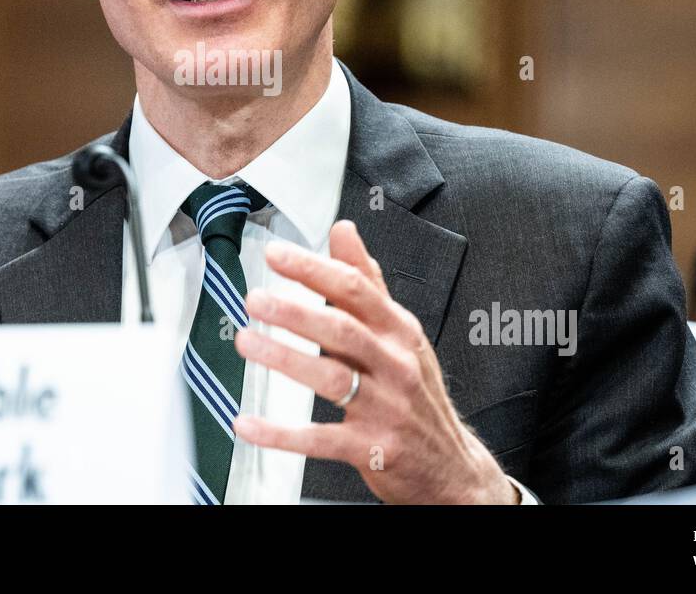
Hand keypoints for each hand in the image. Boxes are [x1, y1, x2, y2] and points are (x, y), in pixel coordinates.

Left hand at [232, 220, 517, 503]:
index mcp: (399, 330)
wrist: (449, 465)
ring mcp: (387, 407)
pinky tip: (249, 424)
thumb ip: (367, 283)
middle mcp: (396, 364)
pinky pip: (321, 439)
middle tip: (255, 299)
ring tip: (246, 342)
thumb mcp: (400, 332)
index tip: (276, 254)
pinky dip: (281, 434)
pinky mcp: (373, 448)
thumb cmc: (416, 392)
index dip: (314, 269)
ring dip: (284, 359)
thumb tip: (343, 231)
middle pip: (343, 329)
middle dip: (296, 311)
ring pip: (332, 378)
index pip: (356, 289)